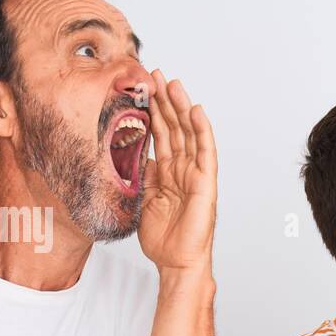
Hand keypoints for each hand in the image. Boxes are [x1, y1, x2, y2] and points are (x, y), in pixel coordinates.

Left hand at [137, 70, 217, 271]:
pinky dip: (202, 130)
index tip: (141, 88)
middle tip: (154, 74)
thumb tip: (130, 150)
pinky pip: (205, 152)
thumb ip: (139, 173)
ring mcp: (196, 175)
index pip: (160, 134)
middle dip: (164, 100)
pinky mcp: (206, 183)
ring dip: (181, 107)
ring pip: (188, 133)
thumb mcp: (140, 198)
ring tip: (173, 83)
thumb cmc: (162, 238)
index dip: (151, 111)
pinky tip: (196, 111)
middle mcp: (183, 169)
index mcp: (167, 172)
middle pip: (174, 128)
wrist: (175, 262)